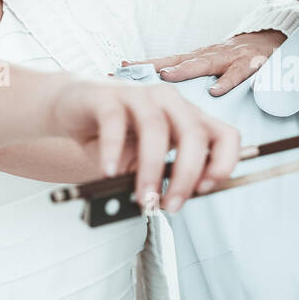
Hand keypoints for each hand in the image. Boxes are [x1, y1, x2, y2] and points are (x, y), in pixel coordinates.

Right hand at [51, 77, 241, 212]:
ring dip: (151, 169)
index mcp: (188, 117)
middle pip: (194, 133)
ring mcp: (139, 95)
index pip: (226, 135)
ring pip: (155, 128)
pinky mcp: (107, 96)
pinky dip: (113, 150)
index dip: (223, 162)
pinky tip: (110, 171)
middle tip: (171, 204)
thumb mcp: (143, 158)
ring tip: (143, 197)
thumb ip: (160, 175)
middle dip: (186, 175)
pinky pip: (114, 122)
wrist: (72, 106)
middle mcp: (170, 102)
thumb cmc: (115, 133)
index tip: (206, 189)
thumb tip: (171, 201)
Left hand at [121, 29, 285, 95]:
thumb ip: (188, 82)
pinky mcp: (251, 63)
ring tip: (167, 76)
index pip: (164, 61)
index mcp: (196, 58)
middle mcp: (208, 55)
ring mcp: (228, 58)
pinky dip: (227, 81)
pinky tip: (215, 91)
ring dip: (184, 70)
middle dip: (153, 67)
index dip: (141, 66)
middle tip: (131, 74)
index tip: (116, 71)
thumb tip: (157, 101)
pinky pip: (238, 73)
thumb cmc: (233, 60)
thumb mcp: (208, 67)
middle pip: (176, 60)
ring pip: (203, 63)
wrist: (271, 41)